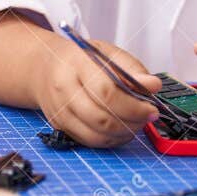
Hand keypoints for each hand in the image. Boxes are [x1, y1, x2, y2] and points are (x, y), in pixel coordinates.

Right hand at [32, 38, 161, 147]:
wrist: (44, 67)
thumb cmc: (80, 59)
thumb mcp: (108, 53)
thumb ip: (132, 69)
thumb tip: (152, 86)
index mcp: (75, 64)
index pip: (106, 92)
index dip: (133, 106)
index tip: (151, 108)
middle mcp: (63, 89)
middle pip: (101, 119)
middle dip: (132, 123)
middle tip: (148, 117)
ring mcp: (59, 111)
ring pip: (97, 136)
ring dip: (124, 134)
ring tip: (136, 122)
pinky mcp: (59, 126)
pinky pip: (90, 142)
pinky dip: (111, 140)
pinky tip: (121, 128)